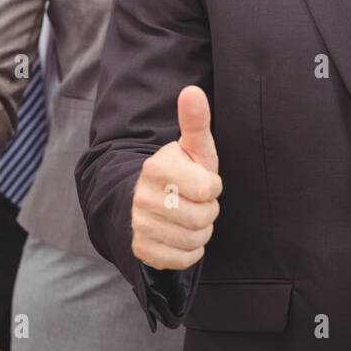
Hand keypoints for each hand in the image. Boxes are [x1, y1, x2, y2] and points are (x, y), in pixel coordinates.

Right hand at [131, 85, 221, 270]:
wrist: (145, 200)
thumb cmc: (181, 171)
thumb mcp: (192, 147)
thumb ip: (196, 121)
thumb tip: (192, 91)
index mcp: (156, 168)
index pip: (208, 188)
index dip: (212, 187)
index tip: (202, 182)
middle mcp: (142, 196)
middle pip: (203, 217)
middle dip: (208, 211)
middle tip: (196, 202)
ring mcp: (139, 225)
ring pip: (194, 240)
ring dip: (200, 232)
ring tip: (189, 217)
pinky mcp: (142, 249)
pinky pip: (182, 259)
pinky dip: (190, 251)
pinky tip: (182, 235)